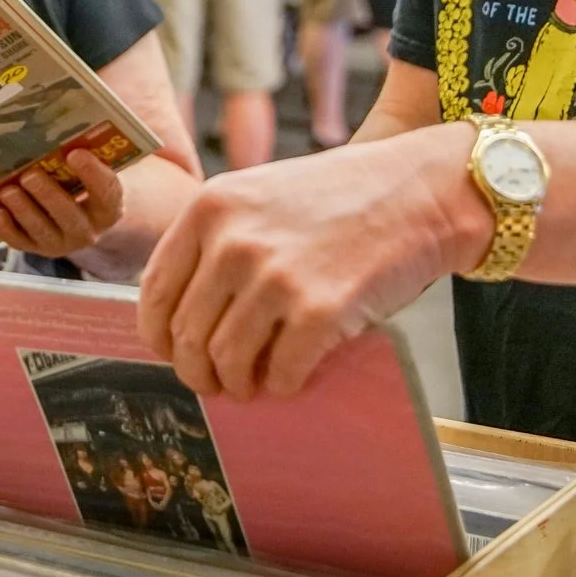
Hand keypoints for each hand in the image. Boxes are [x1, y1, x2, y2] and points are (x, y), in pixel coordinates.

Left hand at [0, 148, 124, 257]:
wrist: (80, 217)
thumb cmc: (84, 183)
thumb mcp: (91, 172)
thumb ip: (84, 155)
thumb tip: (61, 123)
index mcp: (108, 208)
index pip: (107, 192)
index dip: (93, 174)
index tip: (75, 153)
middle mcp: (88, 231)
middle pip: (71, 217)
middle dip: (49, 196)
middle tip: (30, 175)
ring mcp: (62, 243)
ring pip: (43, 232)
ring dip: (24, 211)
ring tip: (7, 190)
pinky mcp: (37, 248)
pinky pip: (21, 242)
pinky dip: (7, 229)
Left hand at [138, 125, 483, 401]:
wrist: (420, 191)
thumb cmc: (341, 198)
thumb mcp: (259, 196)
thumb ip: (216, 242)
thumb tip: (182, 316)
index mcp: (210, 209)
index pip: (155, 291)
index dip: (159, 336)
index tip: (172, 353)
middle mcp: (234, 242)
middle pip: (187, 335)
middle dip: (198, 371)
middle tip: (216, 381)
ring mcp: (275, 277)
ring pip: (226, 361)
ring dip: (237, 384)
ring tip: (252, 383)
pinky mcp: (319, 311)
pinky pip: (280, 373)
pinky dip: (283, 385)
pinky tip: (293, 375)